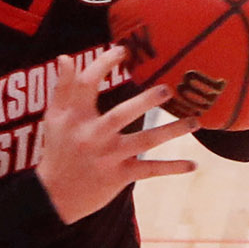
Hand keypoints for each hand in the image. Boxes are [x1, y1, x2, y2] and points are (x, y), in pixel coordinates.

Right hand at [33, 46, 199, 224]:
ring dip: (170, 131)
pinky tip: (193, 165)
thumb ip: (62, 88)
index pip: (86, 85)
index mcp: (74, 117)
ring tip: (194, 122)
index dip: (103, 65)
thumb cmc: (57, 150)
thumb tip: (65, 57)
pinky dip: (172, 168)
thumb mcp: (53, 118)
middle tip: (167, 89)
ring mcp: (108, 157)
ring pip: (143, 142)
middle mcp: (92, 136)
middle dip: (144, 102)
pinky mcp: (119, 177)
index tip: (123, 51)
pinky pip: (150, 170)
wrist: (54, 196)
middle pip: (120, 115)